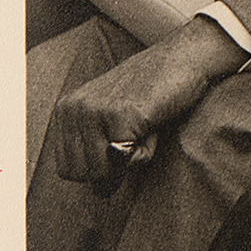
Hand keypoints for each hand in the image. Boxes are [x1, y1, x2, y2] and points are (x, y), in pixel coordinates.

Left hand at [48, 17, 249, 183]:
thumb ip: (98, 151)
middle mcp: (74, 109)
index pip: (67, 168)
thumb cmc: (153, 91)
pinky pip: (129, 159)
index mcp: (66, 110)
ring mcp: (95, 111)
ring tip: (144, 128)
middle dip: (113, 167)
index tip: (121, 142)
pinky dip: (147, 151)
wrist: (184, 57)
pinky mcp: (120, 115)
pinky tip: (153, 124)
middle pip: (82, 173)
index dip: (98, 168)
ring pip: (102, 171)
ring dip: (131, 159)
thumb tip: (99, 193)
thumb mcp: (113, 119)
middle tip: (135, 135)